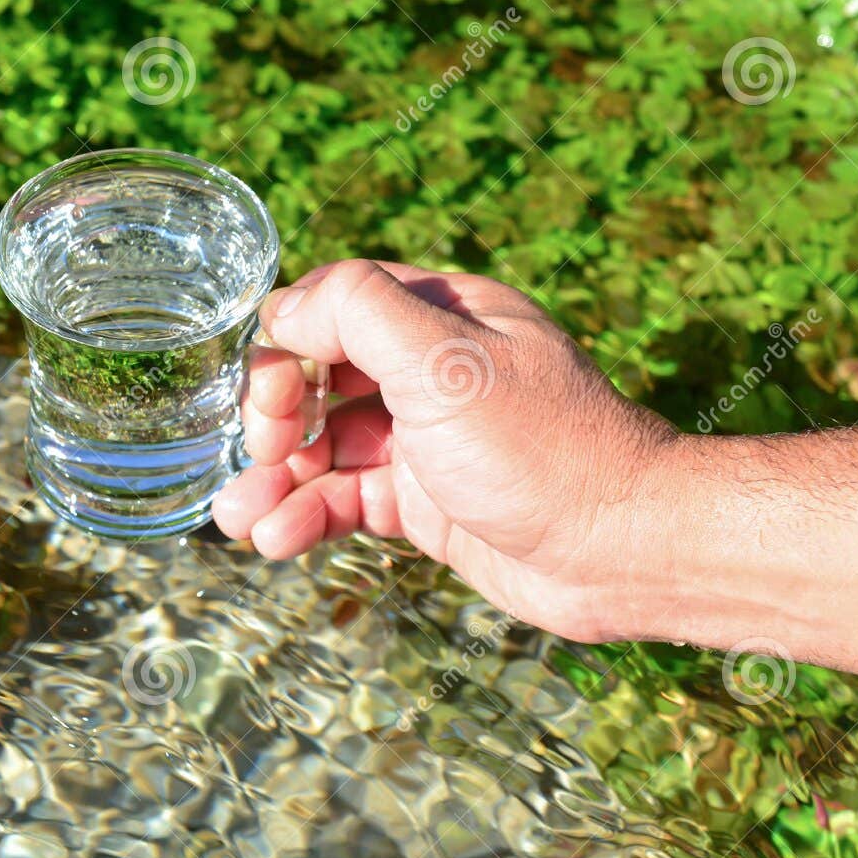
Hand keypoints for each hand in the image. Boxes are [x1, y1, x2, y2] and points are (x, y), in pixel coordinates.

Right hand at [214, 259, 681, 640]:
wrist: (619, 551)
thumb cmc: (544, 448)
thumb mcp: (446, 360)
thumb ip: (358, 312)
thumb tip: (283, 308)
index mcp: (443, 314)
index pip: (336, 305)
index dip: (289, 344)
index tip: (270, 392)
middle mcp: (432, 372)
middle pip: (321, 378)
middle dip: (275, 417)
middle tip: (263, 453)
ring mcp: (428, 442)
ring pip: (327, 449)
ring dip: (277, 479)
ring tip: (238, 520)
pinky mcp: (428, 505)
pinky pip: (348, 501)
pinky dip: (308, 518)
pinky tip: (277, 540)